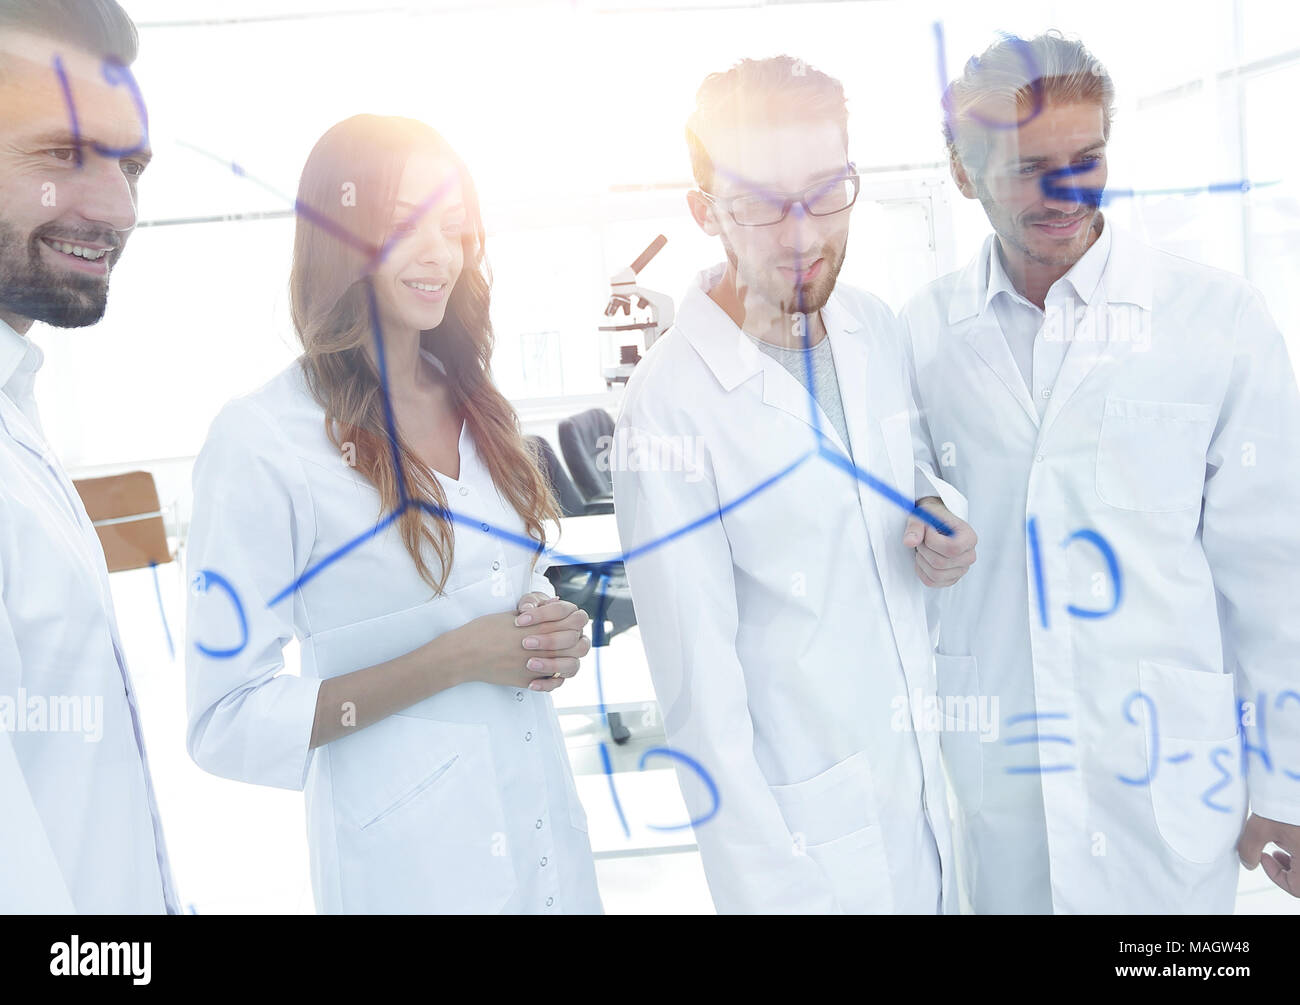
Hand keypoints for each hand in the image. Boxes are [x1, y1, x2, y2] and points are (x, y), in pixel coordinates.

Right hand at [443, 597, 590, 693]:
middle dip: (577, 640)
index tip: (568, 621)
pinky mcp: (528, 680)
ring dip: (569, 660)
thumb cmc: (485, 630)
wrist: (465, 653)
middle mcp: (542, 646)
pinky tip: (549, 672)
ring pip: (570, 666)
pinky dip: (555, 679)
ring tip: (560, 656)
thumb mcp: (513, 614)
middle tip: (569, 638)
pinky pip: (553, 683)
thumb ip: (537, 612)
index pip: (574, 623)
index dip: (575, 621)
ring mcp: (537, 666)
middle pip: (578, 644)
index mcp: (539, 626)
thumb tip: (555, 603)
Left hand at [902, 496, 976, 587]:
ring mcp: (961, 570)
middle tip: (922, 539)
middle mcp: (969, 556)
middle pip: (941, 563)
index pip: (952, 548)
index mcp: (969, 538)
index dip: (933, 540)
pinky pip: (931, 581)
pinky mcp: (950, 580)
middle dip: (924, 550)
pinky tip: (923, 558)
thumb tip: (909, 542)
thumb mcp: (923, 516)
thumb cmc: (932, 520)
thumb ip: (915, 527)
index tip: (928, 529)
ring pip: (935, 574)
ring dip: (921, 560)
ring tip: (923, 548)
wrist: (934, 526)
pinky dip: (921, 570)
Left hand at [1237, 812, 1298, 896]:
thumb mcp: (1262, 827)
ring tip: (1278, 840)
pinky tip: (1289, 830)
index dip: (1276, 877)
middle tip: (1271, 853)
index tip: (1263, 859)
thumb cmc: (1289, 804)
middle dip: (1288, 867)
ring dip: (1295, 855)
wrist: (1299, 779)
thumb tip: (1248, 862)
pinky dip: (1299, 844)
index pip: (1297, 888)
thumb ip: (1250, 849)